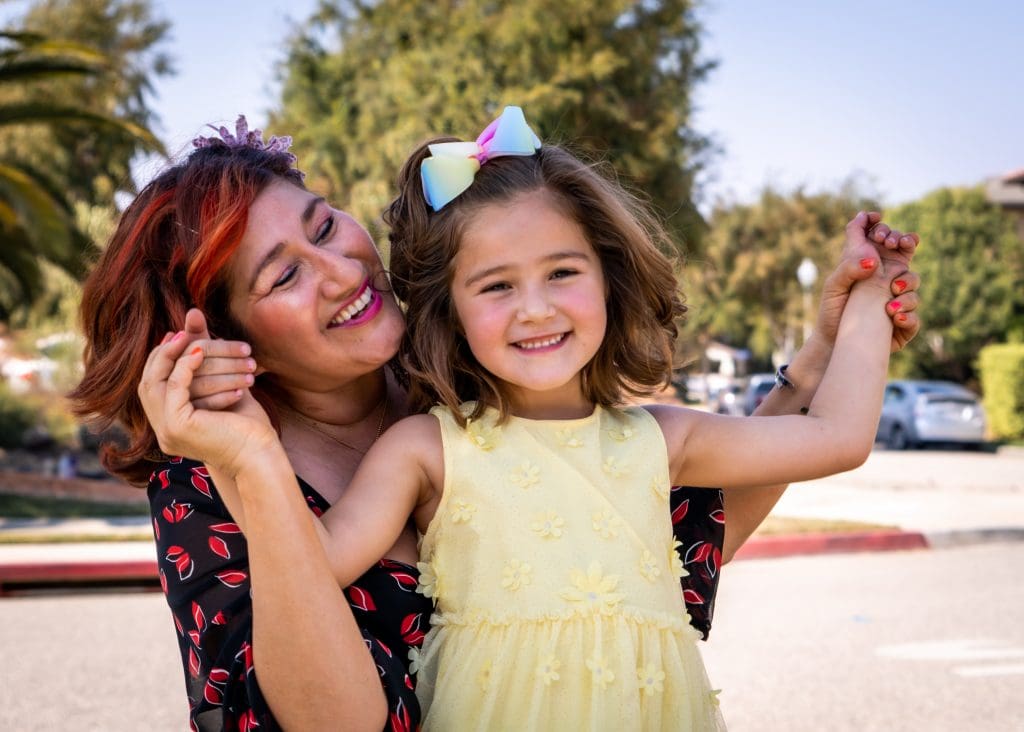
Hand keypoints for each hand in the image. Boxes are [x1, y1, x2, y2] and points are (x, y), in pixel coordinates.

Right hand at [138, 326, 277, 476]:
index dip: (160, 359)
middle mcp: (162, 431)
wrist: (259, 454)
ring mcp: (166, 431)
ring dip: (172, 356)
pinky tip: (199, 352)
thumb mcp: (223, 386)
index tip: (176, 336)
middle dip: (162, 354)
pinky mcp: (178, 426)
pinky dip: (184, 366)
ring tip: (189, 337)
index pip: (152, 386)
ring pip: (157, 383)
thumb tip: (196, 316)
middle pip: (147, 383)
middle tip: (179, 332)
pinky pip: (174, 387)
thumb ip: (206, 361)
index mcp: (170, 426)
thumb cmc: (247, 425)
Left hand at [815, 212, 920, 352]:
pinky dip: (907, 313)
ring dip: (906, 280)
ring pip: (914, 281)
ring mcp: (899, 297)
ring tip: (891, 289)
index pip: (887, 238)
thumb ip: (848, 266)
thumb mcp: (834, 284)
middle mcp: (888, 277)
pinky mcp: (904, 322)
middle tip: (891, 244)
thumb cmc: (833, 308)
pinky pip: (915, 316)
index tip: (881, 233)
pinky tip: (892, 313)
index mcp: (873, 263)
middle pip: (906, 250)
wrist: (833, 340)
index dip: (888, 230)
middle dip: (903, 241)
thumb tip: (873, 261)